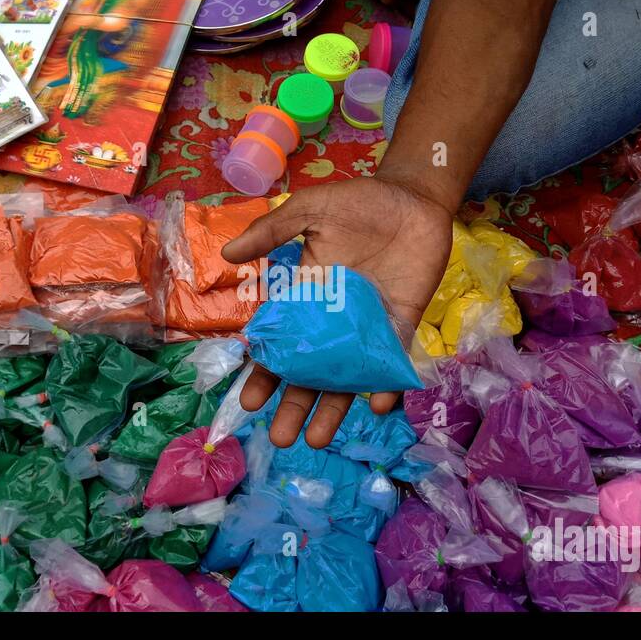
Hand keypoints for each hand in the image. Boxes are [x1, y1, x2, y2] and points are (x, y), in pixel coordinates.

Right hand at [222, 175, 452, 448]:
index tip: (250, 401)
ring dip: (332, 410)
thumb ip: (271, 231)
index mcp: (304, 298)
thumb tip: (227, 254)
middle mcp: (331, 322)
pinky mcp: (399, 325)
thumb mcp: (309, 210)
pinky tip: (377, 405)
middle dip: (293, 407)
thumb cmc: (359, 202)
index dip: (264, 373)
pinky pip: (390, 362)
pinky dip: (385, 385)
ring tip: (317, 441)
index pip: (278, 344)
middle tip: (280, 439)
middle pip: (308, 374)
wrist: (413, 197)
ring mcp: (365, 327)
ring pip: (345, 378)